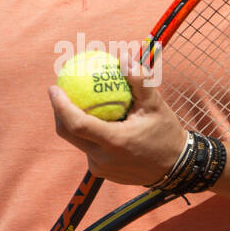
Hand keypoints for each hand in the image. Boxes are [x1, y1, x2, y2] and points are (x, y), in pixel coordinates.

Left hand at [48, 60, 187, 187]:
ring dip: (75, 123)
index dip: (60, 106)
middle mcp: (103, 158)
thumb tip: (123, 57)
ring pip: (78, 142)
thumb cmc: (166, 133)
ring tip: (76, 102)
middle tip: (59, 92)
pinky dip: (89, 135)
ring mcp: (102, 169)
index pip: (76, 124)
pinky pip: (89, 150)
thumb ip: (139, 81)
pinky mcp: (103, 174)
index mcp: (114, 142)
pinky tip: (94, 119)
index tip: (53, 87)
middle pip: (68, 134)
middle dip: (58, 112)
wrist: (176, 167)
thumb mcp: (156, 104)